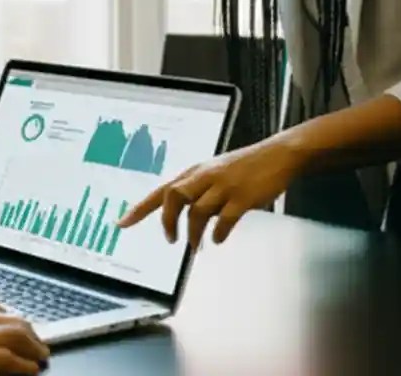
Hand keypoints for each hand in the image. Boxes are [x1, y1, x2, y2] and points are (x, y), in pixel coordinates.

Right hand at [0, 297, 49, 375]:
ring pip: (17, 336)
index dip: (6, 318)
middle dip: (29, 332)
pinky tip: (31, 370)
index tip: (12, 324)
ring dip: (34, 347)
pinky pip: (9, 360)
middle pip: (11, 319)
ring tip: (41, 356)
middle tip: (37, 342)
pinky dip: (25, 364)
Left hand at [118, 137, 305, 247]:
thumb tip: (185, 216)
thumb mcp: (215, 172)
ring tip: (196, 246)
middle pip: (173, 196)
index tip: (122, 223)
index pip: (161, 190)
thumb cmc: (245, 166)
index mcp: (195, 171)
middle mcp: (205, 176)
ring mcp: (224, 186)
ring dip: (193, 233)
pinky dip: (219, 233)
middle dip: (167, 221)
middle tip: (171, 239)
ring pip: (197, 211)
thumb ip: (198, 190)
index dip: (140, 208)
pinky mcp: (243, 197)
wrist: (278, 155)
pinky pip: (225, 220)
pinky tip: (218, 239)